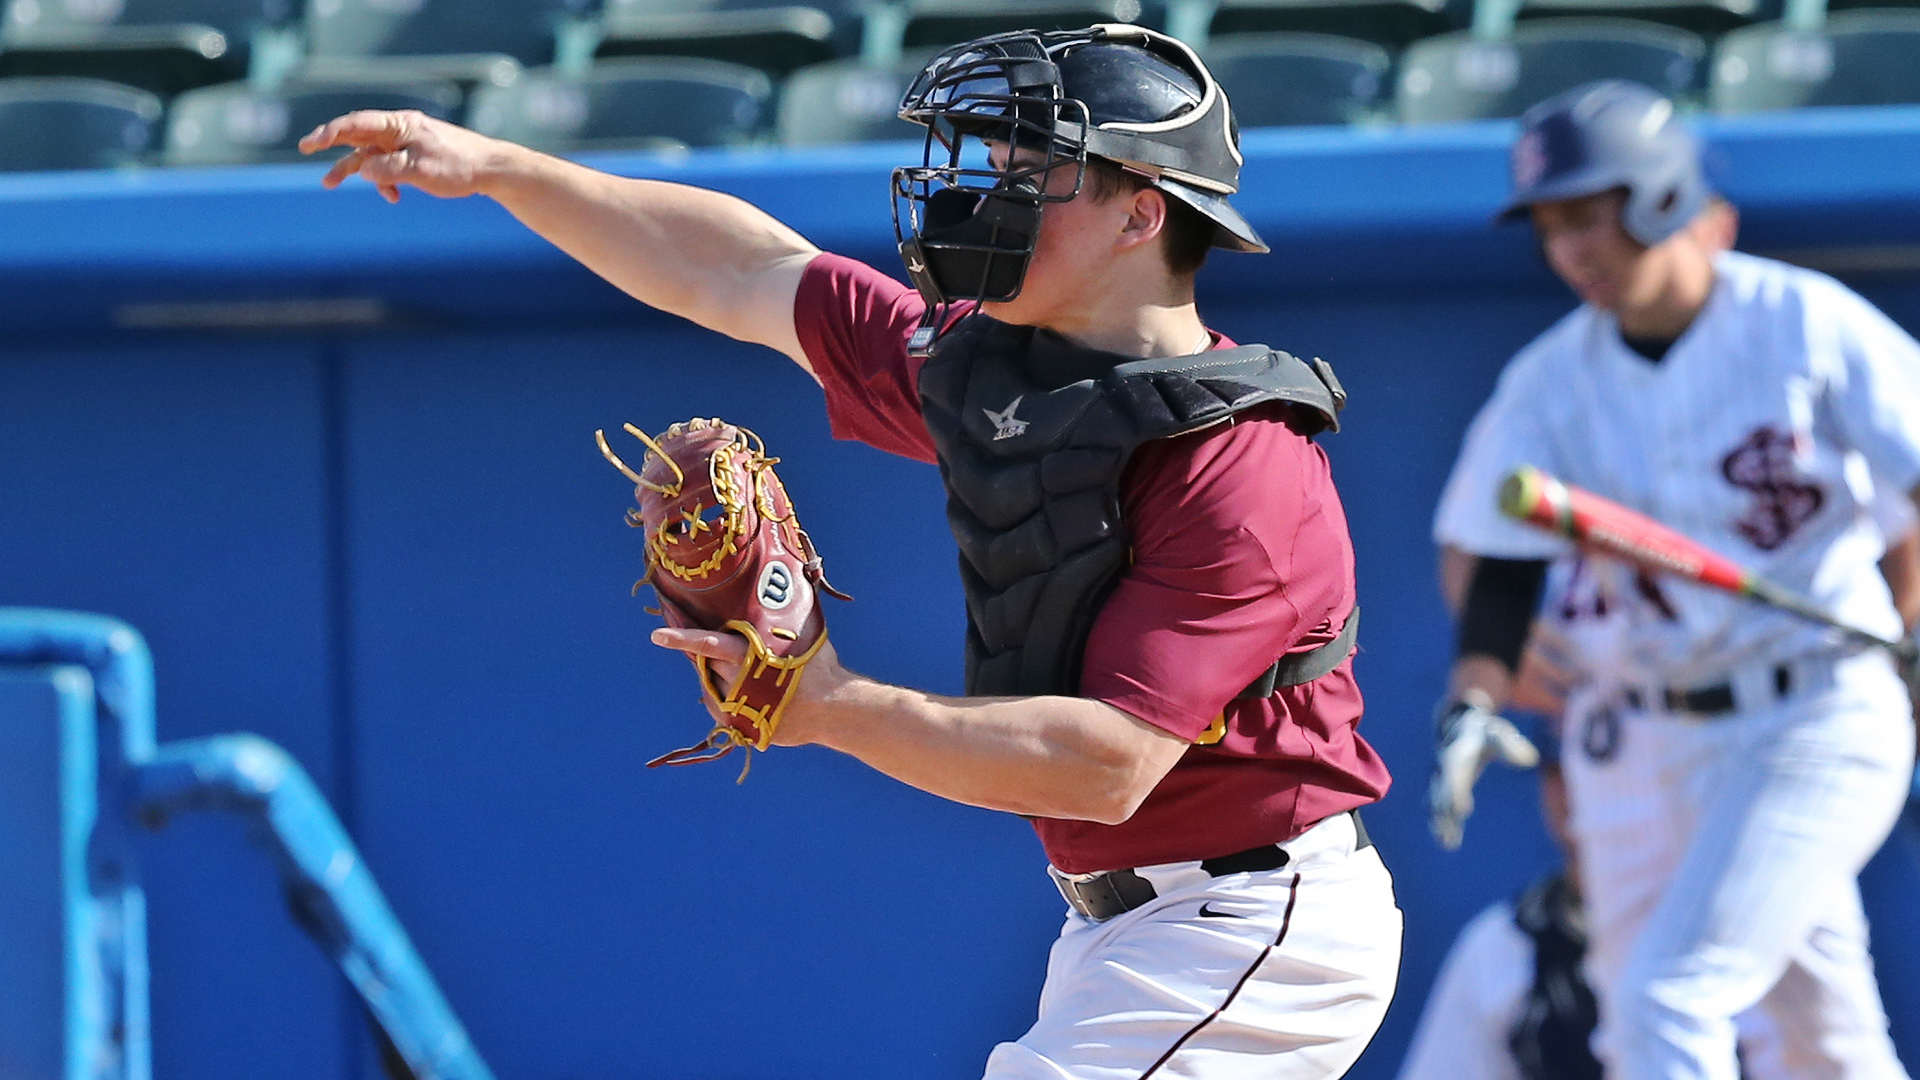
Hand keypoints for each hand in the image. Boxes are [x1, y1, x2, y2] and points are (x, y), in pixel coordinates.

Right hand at [298, 110, 508, 203]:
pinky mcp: (413, 160)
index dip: (330, 132)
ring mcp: (404, 145)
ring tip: (329, 183)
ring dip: (352, 170)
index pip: (357, 123)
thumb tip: (363, 169)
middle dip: (331, 144)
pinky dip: (384, 183)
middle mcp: (399, 131)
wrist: (489, 170)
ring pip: (370, 155)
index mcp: (399, 124)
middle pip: (357, 135)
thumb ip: (389, 169)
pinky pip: (388, 169)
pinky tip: (392, 197)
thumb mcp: (421, 170)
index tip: (310, 143)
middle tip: (306, 148)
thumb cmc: (458, 165)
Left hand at [649, 626, 842, 746]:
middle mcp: (739, 680)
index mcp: (750, 655)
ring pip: (711, 686)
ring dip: (717, 676)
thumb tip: (790, 580)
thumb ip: (784, 615)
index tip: (657, 634)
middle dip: (698, 651)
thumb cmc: (820, 667)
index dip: (681, 637)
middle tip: (699, 640)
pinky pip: (720, 708)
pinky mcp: (740, 726)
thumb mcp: (803, 633)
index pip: (708, 643)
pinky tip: (746, 693)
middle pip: (704, 663)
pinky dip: (725, 698)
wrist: (833, 709)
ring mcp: (738, 706)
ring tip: (747, 673)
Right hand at [1428, 694, 1539, 849]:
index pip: (1455, 774)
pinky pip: (1440, 808)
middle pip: (1442, 792)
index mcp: (1458, 754)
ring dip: (1442, 822)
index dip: (1456, 792)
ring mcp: (1441, 779)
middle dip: (1445, 812)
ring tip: (1448, 843)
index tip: (1462, 811)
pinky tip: (1449, 843)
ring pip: (1437, 803)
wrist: (1459, 726)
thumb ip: (1513, 746)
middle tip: (1448, 832)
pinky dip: (1445, 824)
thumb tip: (1530, 760)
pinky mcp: (1444, 789)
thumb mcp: (1499, 733)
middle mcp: (1444, 768)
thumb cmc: (1485, 732)